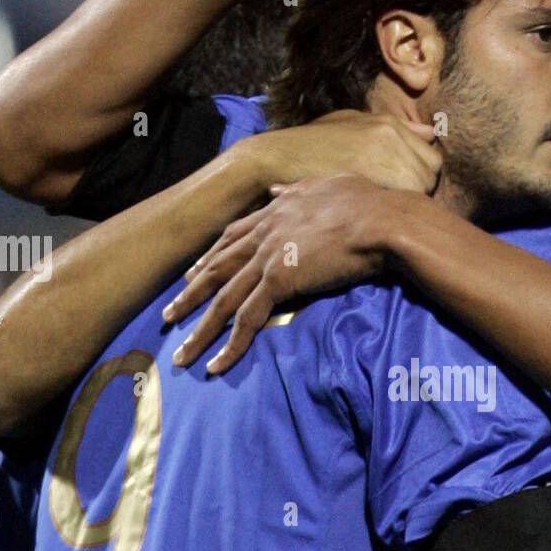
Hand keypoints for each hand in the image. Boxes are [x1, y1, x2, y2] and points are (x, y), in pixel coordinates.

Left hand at [163, 173, 404, 374]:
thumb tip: (279, 188)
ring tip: (181, 354)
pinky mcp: (278, 282)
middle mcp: (264, 233)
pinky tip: (216, 365)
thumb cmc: (367, 203)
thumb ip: (299, 189)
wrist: (381, 220)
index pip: (232, 237)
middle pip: (216, 269)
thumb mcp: (328, 185)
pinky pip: (247, 320)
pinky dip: (230, 346)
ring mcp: (268, 258)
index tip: (193, 273)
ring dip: (199, 330)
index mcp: (275, 211)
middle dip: (191, 294)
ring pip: (223, 300)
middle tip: (170, 314)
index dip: (210, 256)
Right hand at [235, 109, 440, 195]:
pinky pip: (398, 201)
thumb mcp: (353, 125)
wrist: (277, 158)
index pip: (433, 158)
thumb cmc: (312, 146)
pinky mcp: (367, 178)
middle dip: (418, 191)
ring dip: (405, 203)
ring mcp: (379, 155)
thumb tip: (432, 134)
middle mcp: (390, 136)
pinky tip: (373, 214)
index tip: (403, 189)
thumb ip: (396, 129)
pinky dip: (391, 211)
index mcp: (389, 124)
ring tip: (383, 209)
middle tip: (393, 203)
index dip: (422, 177)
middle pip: (430, 175)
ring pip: (418, 190)